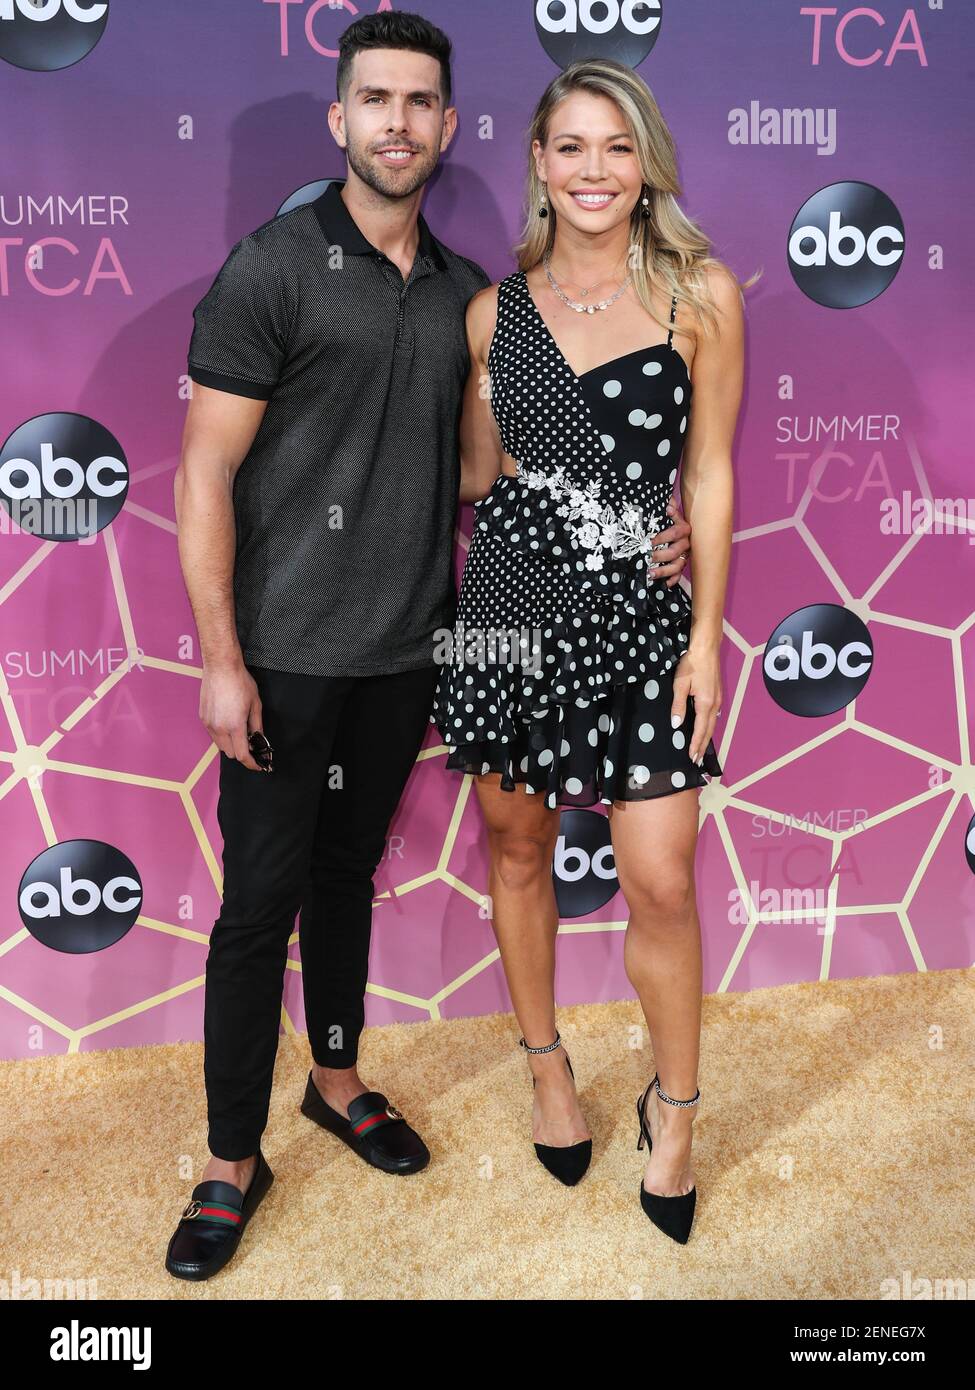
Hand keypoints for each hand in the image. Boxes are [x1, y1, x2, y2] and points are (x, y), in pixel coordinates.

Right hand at [200, 661, 264, 770]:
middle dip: (242, 752)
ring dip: (231, 744)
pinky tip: (229, 723)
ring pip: (220, 745)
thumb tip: (260, 739)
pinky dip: (222, 735)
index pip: (242, 755)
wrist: (220, 667)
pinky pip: (213, 734)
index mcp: (234, 726)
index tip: (259, 765)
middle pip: (230, 753)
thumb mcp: (255, 704)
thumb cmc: (240, 682)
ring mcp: (209, 723)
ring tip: (240, 731)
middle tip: (251, 742)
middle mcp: (219, 728)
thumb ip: (257, 725)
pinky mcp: (203, 718)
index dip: (252, 763)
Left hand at [649, 495, 690, 586]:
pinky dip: (673, 580)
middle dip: (659, 556)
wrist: (680, 525)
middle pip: (674, 552)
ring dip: (664, 571)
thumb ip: (669, 506)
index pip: (675, 533)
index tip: (649, 541)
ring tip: (650, 574)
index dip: (662, 538)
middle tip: (645, 557)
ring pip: (677, 565)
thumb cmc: (669, 518)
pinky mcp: (682, 563)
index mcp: (684, 529)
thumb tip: (668, 506)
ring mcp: (685, 555)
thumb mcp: (669, 510)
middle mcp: (686, 543)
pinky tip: (665, 584)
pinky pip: (679, 574)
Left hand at [670, 645, 720, 764]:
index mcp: (705, 703)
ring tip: (700, 749)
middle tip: (697, 760)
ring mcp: (718, 698)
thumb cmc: (692, 663)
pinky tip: (705, 729)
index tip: (692, 757)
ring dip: (706, 737)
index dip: (695, 745)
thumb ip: (678, 706)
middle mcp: (715, 704)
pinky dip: (709, 726)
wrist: (706, 647)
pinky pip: (713, 715)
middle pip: (709, 730)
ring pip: (712, 723)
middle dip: (702, 746)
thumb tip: (677, 724)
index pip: (701, 730)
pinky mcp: (717, 694)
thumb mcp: (680, 685)